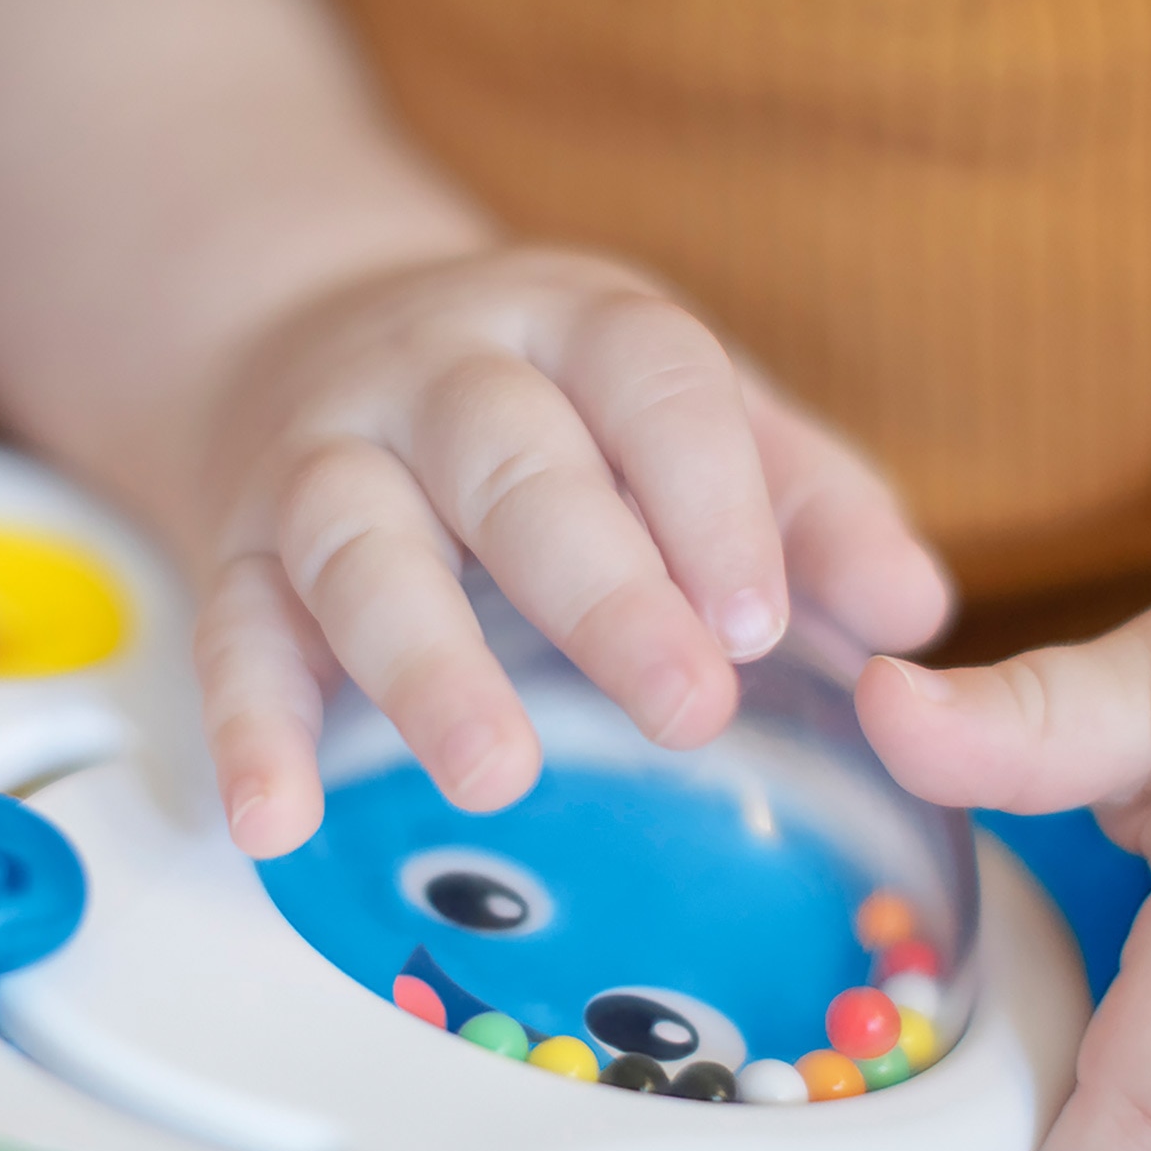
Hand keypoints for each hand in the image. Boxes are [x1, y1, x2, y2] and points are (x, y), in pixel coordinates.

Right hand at [178, 246, 951, 855]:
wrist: (319, 338)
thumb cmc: (551, 411)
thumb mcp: (685, 417)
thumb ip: (804, 503)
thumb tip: (917, 612)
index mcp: (578, 328)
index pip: (651, 380)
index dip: (710, 495)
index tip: (763, 623)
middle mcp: (443, 375)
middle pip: (512, 464)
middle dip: (600, 587)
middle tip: (686, 708)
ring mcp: (327, 455)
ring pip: (362, 543)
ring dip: (425, 661)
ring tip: (494, 773)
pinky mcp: (236, 547)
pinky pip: (232, 630)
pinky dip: (249, 727)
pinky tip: (275, 822)